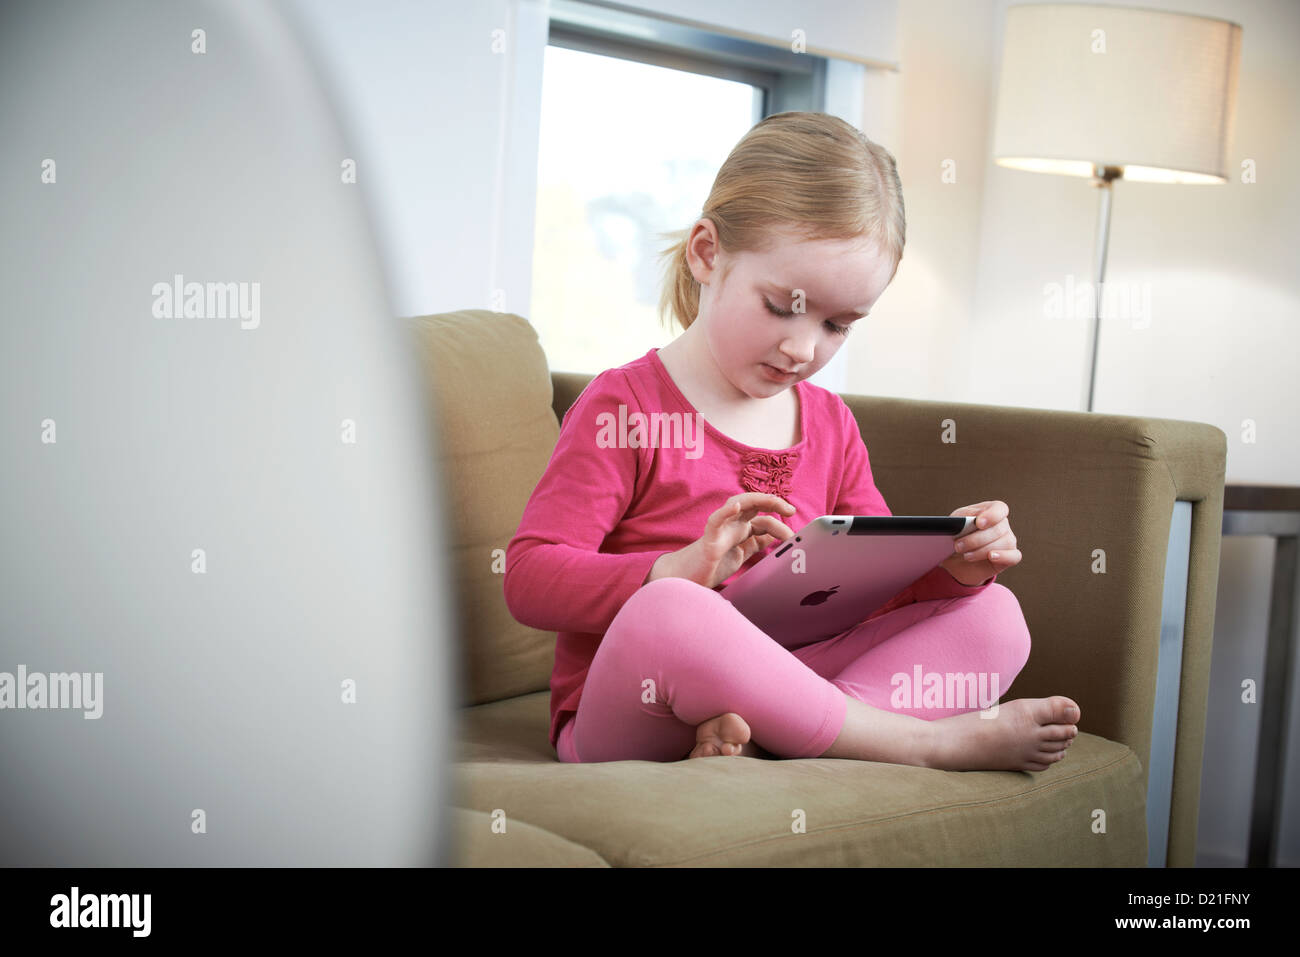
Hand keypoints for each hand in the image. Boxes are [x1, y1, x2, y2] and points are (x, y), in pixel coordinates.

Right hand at [647, 493, 796, 588]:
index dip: (780, 519)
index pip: (763, 517)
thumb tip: (774, 539)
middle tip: (790, 510)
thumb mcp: (741, 555)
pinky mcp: (708, 539)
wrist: (686, 579)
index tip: (795, 526)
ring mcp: (720, 530)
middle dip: (773, 503)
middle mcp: (731, 526)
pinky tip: (735, 506)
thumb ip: (755, 545)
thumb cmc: (711, 567)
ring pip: (738, 504)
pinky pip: (716, 520)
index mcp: (740, 531)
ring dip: (758, 501)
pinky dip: (725, 511)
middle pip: (754, 505)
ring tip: (774, 502)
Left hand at [941, 500, 1020, 585]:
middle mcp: (1002, 525)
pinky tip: (991, 557)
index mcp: (990, 511)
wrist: (955, 560)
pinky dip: (1004, 556)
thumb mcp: (955, 524)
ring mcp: (1008, 540)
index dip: (991, 515)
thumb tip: (967, 520)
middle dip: (975, 539)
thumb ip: (962, 518)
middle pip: (997, 529)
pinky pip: (1014, 556)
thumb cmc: (957, 536)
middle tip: (958, 546)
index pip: (999, 508)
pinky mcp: (1010, 557)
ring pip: (1003, 543)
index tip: (978, 523)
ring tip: (966, 555)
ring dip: (981, 550)